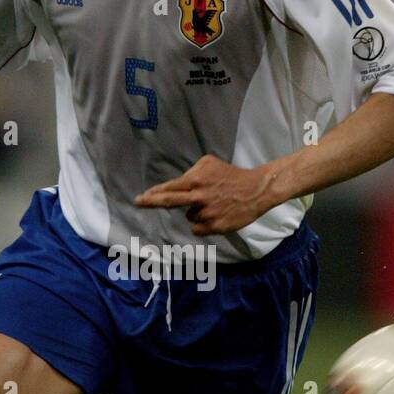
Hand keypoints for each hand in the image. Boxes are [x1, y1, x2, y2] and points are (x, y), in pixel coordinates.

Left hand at [134, 155, 271, 234]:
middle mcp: (198, 197)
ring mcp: (207, 213)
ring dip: (196, 212)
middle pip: (170, 202)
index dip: (154, 193)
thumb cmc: (231, 175)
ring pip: (189, 216)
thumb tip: (179, 183)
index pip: (170, 188)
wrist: (256, 190)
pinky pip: (198, 229)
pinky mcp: (215, 227)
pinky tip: (215, 215)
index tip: (141, 197)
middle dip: (151, 202)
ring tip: (213, 204)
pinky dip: (203, 224)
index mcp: (196, 181)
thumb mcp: (210, 164)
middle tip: (138, 202)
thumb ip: (192, 172)